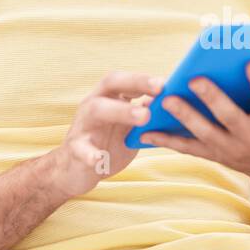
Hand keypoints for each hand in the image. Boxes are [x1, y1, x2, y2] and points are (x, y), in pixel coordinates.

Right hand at [54, 70, 162, 196]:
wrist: (76, 170)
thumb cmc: (108, 143)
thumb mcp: (130, 127)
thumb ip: (147, 113)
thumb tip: (175, 101)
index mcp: (109, 97)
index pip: (125, 79)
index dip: (145, 78)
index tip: (167, 81)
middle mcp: (94, 104)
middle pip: (111, 83)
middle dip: (136, 82)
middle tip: (160, 88)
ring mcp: (83, 125)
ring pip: (97, 110)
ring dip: (121, 111)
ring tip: (144, 117)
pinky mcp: (75, 149)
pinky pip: (81, 149)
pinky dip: (90, 154)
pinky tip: (99, 159)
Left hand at [141, 58, 249, 182]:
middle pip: (229, 116)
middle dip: (212, 98)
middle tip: (195, 78)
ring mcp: (231, 149)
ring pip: (204, 132)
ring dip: (185, 116)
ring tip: (167, 98)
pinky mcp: (214, 155)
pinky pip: (187, 148)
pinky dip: (166, 140)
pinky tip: (145, 130)